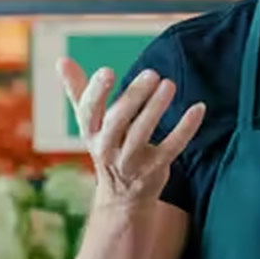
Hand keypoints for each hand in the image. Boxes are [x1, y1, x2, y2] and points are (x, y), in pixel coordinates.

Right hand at [58, 58, 204, 207]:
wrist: (123, 197)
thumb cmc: (107, 146)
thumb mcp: (90, 123)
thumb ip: (78, 91)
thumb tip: (61, 60)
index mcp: (91, 132)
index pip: (88, 112)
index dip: (96, 92)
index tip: (107, 71)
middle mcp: (107, 148)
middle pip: (118, 121)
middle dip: (133, 96)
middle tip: (151, 73)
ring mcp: (131, 161)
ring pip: (142, 133)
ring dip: (156, 108)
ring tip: (169, 84)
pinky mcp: (155, 169)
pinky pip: (172, 147)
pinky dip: (186, 128)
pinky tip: (198, 108)